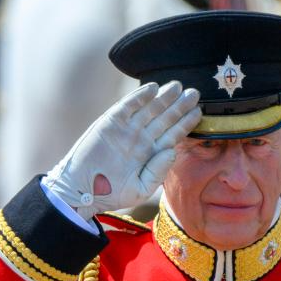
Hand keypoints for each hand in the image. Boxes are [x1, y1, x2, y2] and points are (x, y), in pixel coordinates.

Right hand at [43, 81, 201, 218]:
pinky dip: (139, 97)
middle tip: (194, 93)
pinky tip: (153, 88)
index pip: (173, 134)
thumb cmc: (111, 194)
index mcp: (151, 153)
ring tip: (178, 87)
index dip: (185, 123)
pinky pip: (127, 106)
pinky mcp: (110, 123)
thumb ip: (158, 171)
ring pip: (149, 109)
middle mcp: (141, 138)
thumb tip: (171, 151)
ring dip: (164, 97)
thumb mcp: (140, 189)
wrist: (82, 191)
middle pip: (165, 117)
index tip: (198, 112)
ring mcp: (127, 129)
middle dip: (179, 105)